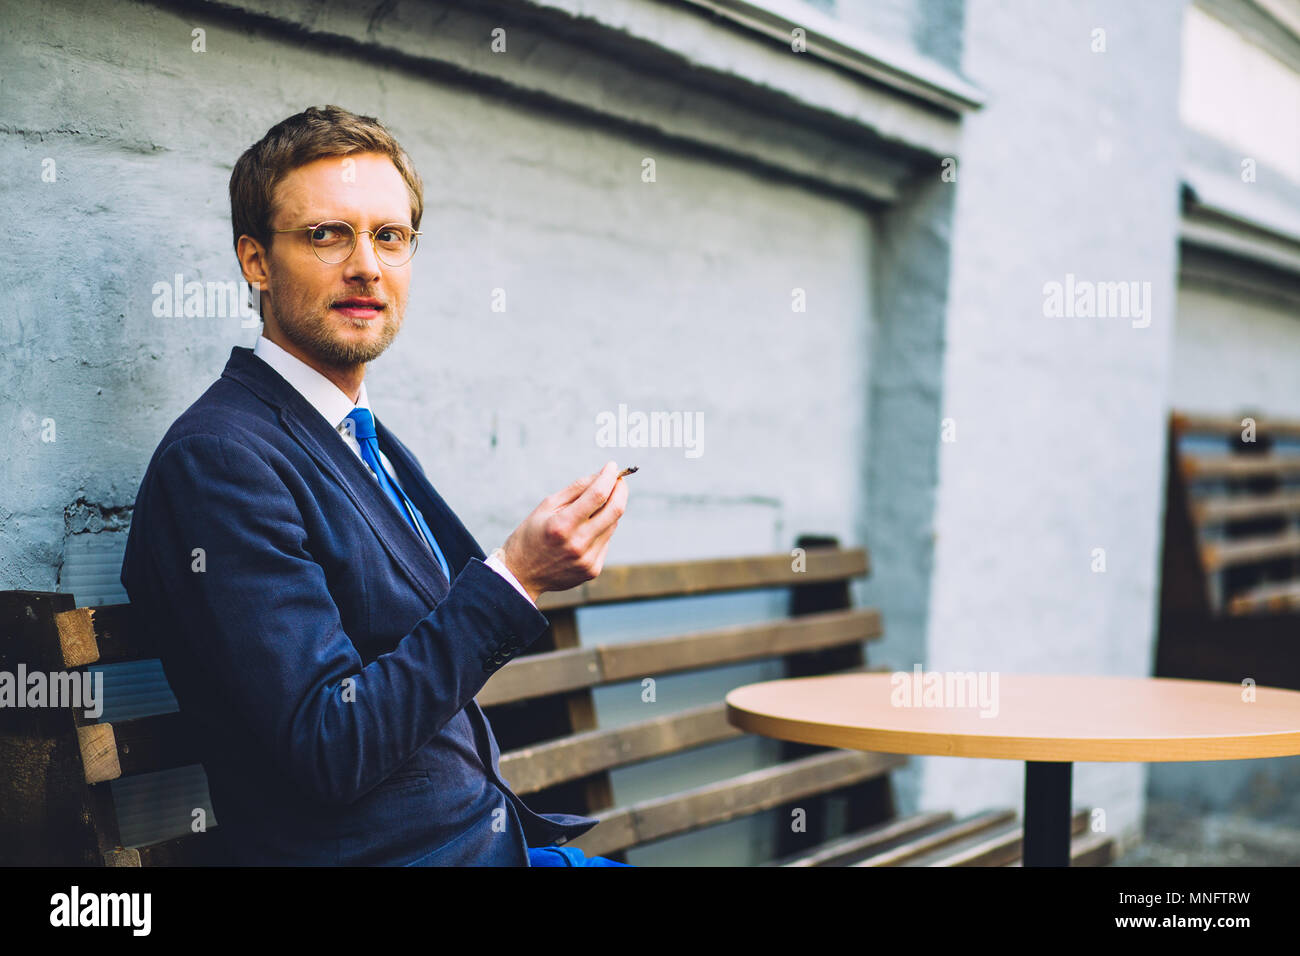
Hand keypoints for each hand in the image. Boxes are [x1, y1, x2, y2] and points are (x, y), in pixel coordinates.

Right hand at [500, 461, 629, 601]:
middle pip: (615, 510)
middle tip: (618, 480)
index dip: (608, 477)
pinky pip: (606, 541)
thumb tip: (601, 475)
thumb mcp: (546, 506)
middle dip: (620, 490)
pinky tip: (586, 530)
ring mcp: (587, 559)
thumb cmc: (531, 535)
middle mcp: (578, 544)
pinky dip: (602, 529)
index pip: (597, 495)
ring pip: (613, 525)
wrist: (521, 575)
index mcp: (562, 525)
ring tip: (596, 504)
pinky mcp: (592, 570)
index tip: (612, 466)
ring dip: (610, 509)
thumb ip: (576, 489)